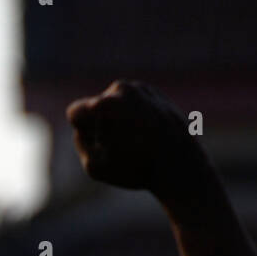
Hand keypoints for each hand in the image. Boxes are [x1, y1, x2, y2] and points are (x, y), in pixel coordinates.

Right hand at [66, 81, 205, 198]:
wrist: (181, 163)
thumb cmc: (136, 167)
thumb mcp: (94, 166)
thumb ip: (80, 142)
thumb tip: (84, 126)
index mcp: (103, 105)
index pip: (75, 113)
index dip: (82, 132)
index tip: (98, 145)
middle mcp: (121, 89)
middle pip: (95, 108)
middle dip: (100, 125)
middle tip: (121, 147)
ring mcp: (140, 88)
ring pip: (115, 104)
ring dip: (118, 120)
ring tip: (136, 142)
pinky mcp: (155, 92)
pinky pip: (133, 103)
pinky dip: (135, 117)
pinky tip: (148, 135)